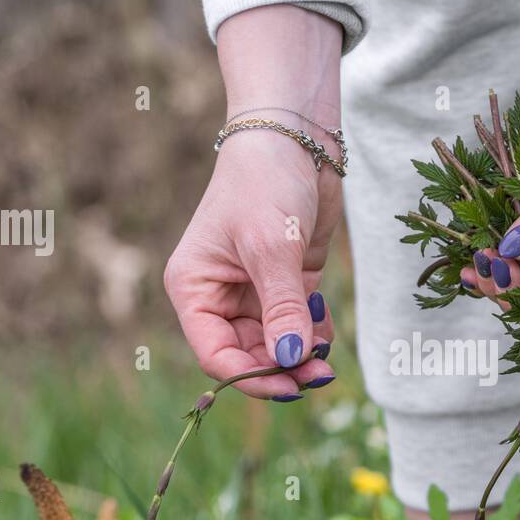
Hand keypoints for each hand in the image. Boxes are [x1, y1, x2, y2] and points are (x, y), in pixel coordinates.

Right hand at [163, 6, 342, 399]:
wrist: (295, 135)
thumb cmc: (266, 182)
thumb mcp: (273, 248)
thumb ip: (282, 308)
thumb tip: (290, 360)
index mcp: (194, 289)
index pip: (216, 353)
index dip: (250, 376)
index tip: (289, 384)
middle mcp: (219, 295)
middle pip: (247, 355)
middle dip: (282, 368)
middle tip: (319, 376)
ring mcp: (254, 290)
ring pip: (275, 345)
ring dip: (300, 356)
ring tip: (326, 360)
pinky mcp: (287, 281)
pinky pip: (298, 324)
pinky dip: (312, 334)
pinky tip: (326, 330)